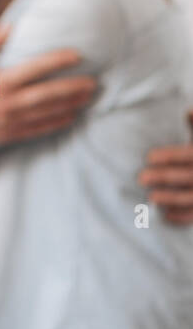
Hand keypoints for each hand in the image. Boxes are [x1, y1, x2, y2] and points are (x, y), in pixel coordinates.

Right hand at [0, 25, 96, 147]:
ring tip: (89, 99)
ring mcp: (9, 120)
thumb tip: (11, 27)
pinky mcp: (7, 134)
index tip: (77, 54)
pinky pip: (38, 130)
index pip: (36, 68)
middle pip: (49, 94)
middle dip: (74, 88)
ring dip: (70, 105)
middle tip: (94, 83)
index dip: (58, 60)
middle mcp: (8, 102)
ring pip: (47, 113)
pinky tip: (70, 118)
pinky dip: (56, 124)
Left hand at [140, 109, 192, 223]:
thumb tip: (186, 111)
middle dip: (167, 178)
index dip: (172, 156)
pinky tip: (165, 216)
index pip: (191, 155)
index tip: (149, 158)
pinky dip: (183, 217)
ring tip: (151, 198)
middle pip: (191, 177)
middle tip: (141, 178)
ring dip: (173, 199)